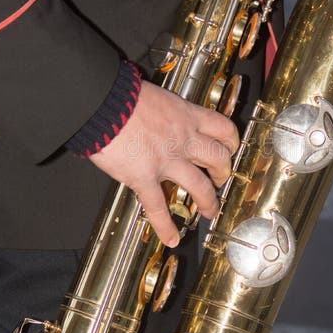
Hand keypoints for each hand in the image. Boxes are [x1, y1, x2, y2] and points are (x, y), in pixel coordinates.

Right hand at [89, 81, 238, 246]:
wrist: (102, 103)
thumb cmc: (121, 95)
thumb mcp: (154, 96)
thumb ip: (165, 111)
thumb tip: (160, 117)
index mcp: (186, 116)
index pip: (222, 128)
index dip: (230, 141)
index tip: (229, 148)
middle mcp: (183, 139)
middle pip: (219, 158)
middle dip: (223, 172)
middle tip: (219, 178)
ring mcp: (166, 160)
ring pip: (200, 186)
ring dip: (208, 201)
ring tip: (208, 211)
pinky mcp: (144, 177)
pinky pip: (158, 207)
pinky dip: (165, 226)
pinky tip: (170, 237)